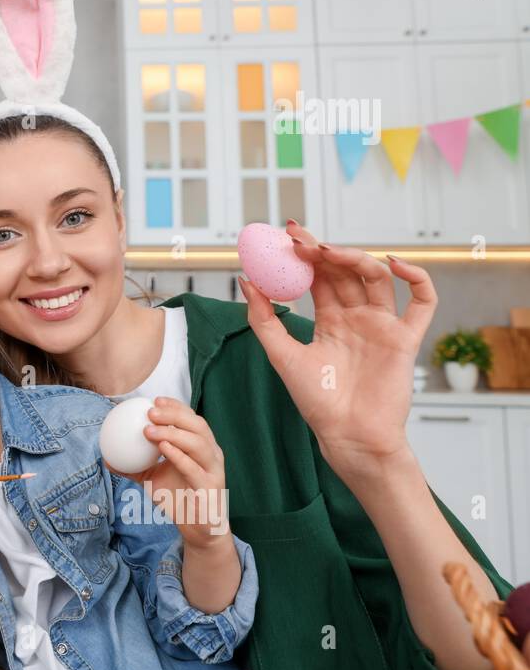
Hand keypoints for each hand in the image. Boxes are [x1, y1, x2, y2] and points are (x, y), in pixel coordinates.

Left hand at [123, 397, 229, 549]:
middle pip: (197, 426)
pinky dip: (178, 456)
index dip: (176, 406)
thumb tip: (106, 457)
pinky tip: (162, 448)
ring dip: (173, 433)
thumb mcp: (151, 479)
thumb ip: (133, 466)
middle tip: (150, 412)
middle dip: (174, 414)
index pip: (191, 420)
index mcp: (201, 447)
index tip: (154, 400)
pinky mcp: (211, 487)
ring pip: (198, 444)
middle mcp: (211, 455)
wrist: (196, 528)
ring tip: (149, 430)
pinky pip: (194, 468)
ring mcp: (213, 470)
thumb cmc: (176, 498)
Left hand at [238, 220, 434, 482]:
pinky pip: (423, 303)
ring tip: (326, 251)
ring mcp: (382, 326)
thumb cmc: (316, 402)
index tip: (285, 234)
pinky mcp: (405, 339)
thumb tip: (246, 280)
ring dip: (354, 258)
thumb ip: (264, 319)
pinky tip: (393, 263)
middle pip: (344, 272)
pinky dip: (417, 278)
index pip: (318, 277)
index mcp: (329, 321)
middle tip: (298, 237)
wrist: (348, 435)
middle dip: (322, 250)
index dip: (304, 254)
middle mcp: (357, 318)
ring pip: (376, 278)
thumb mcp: (282, 356)